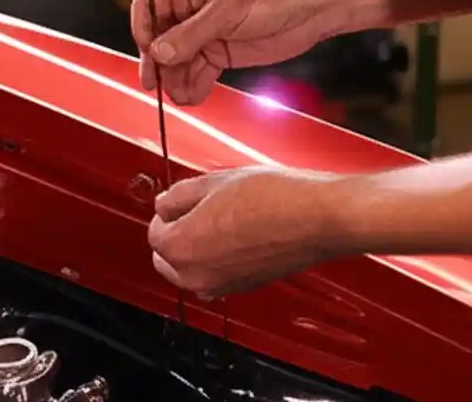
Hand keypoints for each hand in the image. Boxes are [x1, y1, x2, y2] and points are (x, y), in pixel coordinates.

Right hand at [130, 0, 337, 104]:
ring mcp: (204, 32)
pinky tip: (193, 97)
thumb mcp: (228, 11)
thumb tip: (158, 52)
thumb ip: (190, 33)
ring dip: (176, 79)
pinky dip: (193, 85)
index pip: (148, 6)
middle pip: (159, 38)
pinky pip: (198, 71)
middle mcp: (191, 10)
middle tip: (157, 84)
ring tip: (180, 96)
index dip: (143, 30)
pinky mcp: (220, 51)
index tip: (150, 53)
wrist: (312, 9)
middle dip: (159, 62)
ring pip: (177, 59)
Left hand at [146, 167, 343, 297]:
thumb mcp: (213, 182)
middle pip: (167, 258)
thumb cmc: (272, 199)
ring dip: (195, 249)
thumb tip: (166, 202)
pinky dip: (216, 259)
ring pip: (190, 270)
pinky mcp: (244, 288)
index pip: (155, 232)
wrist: (316, 218)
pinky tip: (234, 234)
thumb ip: (178, 195)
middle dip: (175, 234)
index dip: (167, 212)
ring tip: (217, 219)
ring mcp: (221, 286)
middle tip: (193, 210)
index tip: (178, 202)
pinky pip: (216, 275)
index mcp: (180, 248)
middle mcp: (196, 276)